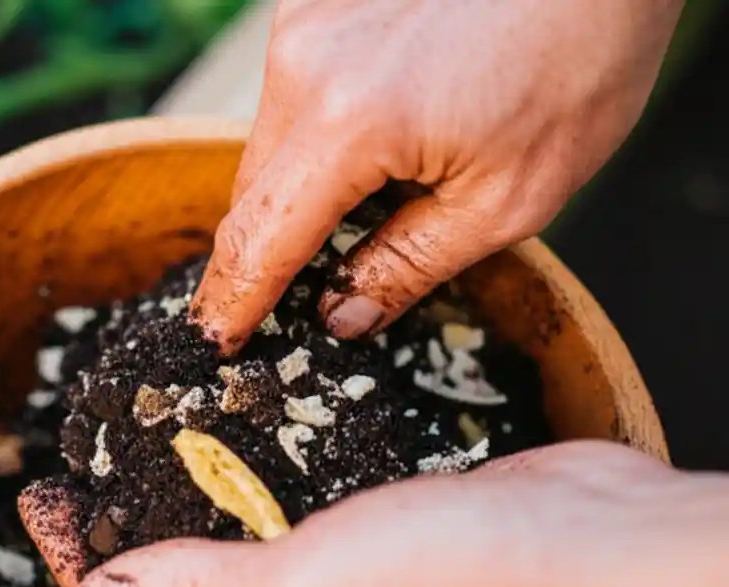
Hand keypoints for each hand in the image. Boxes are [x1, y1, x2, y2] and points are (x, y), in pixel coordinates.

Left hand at [75, 441, 728, 586]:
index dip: (80, 569)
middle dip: (119, 540)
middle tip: (76, 471)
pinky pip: (296, 513)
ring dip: (182, 509)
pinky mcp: (387, 536)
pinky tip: (234, 440)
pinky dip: (254, 483)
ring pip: (238, 552)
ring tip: (136, 450)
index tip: (43, 495)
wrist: (602, 555)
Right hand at [192, 0, 682, 352]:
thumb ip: (410, 264)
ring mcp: (302, 23)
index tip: (215, 346)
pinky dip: (322, 127)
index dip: (234, 302)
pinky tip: (391, 120)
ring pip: (271, 142)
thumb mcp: (509, 197)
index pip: (261, 240)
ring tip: (386, 183)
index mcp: (349, 123)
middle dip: (274, 248)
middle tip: (305, 292)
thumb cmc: (579, 56)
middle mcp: (303, 64)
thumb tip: (341, 315)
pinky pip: (292, 91)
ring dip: (303, 185)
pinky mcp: (313, 0)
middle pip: (254, 193)